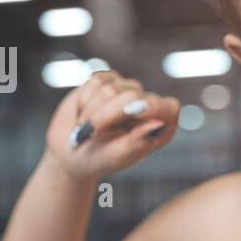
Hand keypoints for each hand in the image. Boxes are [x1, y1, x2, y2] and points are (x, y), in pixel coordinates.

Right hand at [45, 70, 179, 181]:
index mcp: (160, 127)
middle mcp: (148, 106)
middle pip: (132, 95)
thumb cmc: (99, 160)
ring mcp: (128, 91)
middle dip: (106, 114)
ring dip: (92, 111)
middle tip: (92, 131)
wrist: (72, 154)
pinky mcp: (109, 81)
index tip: (131, 112)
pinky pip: (95, 80)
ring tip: (87, 128)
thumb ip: (137, 141)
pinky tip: (84, 113)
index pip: (168, 107)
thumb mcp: (117, 156)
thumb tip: (157, 122)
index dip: (151, 106)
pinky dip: (84, 99)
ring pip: (110, 88)